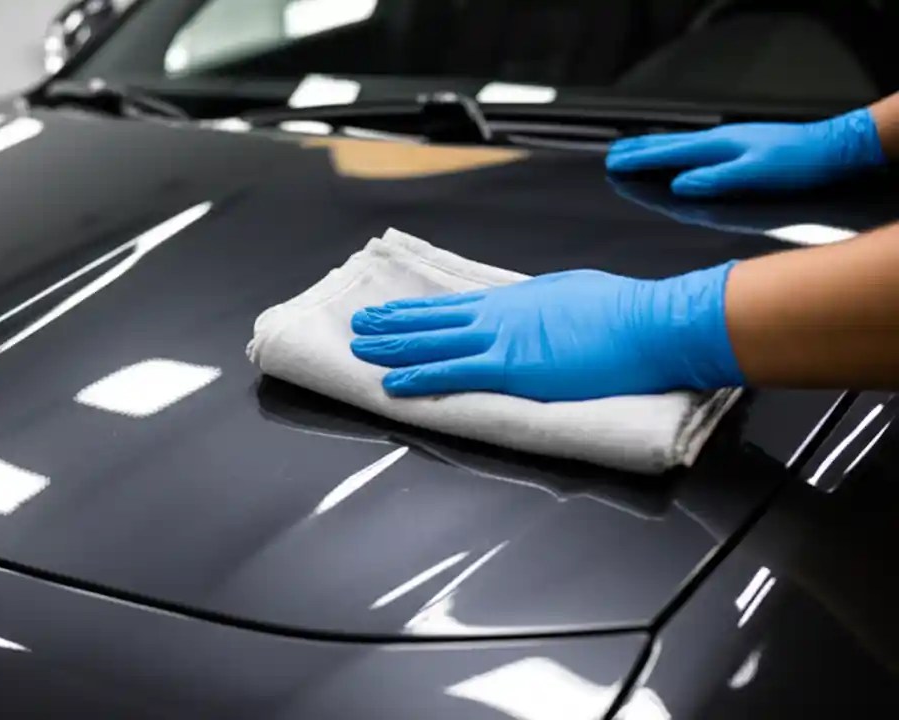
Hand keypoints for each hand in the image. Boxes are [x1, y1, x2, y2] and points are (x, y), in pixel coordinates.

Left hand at [350, 265, 743, 401]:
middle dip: (392, 326)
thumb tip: (531, 312)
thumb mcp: (571, 296)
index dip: (417, 311)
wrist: (649, 323)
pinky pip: (453, 374)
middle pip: (433, 321)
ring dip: (392, 349)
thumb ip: (541, 307)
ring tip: (360, 350)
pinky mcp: (511, 368)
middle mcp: (499, 316)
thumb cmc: (624, 312)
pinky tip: (392, 382)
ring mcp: (502, 341)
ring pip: (432, 344)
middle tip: (360, 327)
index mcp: (515, 300)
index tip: (391, 311)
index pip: (453, 306)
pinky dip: (419, 378)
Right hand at [606, 108, 884, 197]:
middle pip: (669, 145)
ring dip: (654, 149)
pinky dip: (676, 151)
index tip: (614, 164)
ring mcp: (728, 141)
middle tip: (613, 155)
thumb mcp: (754, 175)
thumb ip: (714, 180)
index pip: (668, 155)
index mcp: (716, 148)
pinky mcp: (738, 145)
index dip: (639, 161)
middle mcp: (718, 141)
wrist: (830, 149)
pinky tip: (678, 156)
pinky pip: (695, 148)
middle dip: (638, 151)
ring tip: (635, 151)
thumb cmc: (795, 165)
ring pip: (681, 144)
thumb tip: (679, 185)